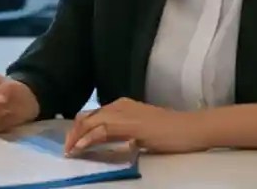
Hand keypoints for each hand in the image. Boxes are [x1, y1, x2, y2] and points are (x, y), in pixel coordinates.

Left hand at [64, 98, 207, 154]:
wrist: (189, 128)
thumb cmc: (171, 131)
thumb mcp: (141, 130)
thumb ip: (124, 132)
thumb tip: (110, 141)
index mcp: (121, 105)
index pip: (92, 115)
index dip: (79, 129)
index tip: (72, 144)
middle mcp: (119, 105)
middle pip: (86, 117)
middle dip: (73, 134)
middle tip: (67, 150)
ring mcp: (123, 113)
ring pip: (90, 123)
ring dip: (76, 138)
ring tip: (69, 152)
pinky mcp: (128, 124)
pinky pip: (100, 131)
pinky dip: (87, 140)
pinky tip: (81, 149)